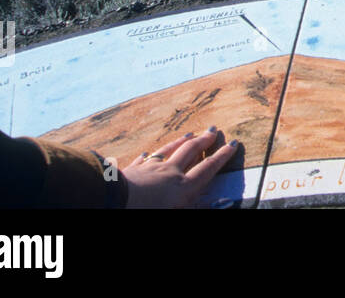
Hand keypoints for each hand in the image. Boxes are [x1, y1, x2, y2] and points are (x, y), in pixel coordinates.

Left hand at [121, 127, 239, 207]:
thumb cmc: (146, 212)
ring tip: (189, 134)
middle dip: (203, 141)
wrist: (112, 202)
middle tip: (213, 130)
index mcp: (183, 187)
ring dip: (180, 142)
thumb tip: (223, 204)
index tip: (232, 143)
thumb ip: (198, 208)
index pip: (207, 168)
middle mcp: (170, 173)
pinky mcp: (131, 170)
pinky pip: (143, 159)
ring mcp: (149, 169)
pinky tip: (148, 152)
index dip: (221, 156)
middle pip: (190, 152)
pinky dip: (149, 155)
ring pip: (168, 151)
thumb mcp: (177, 214)